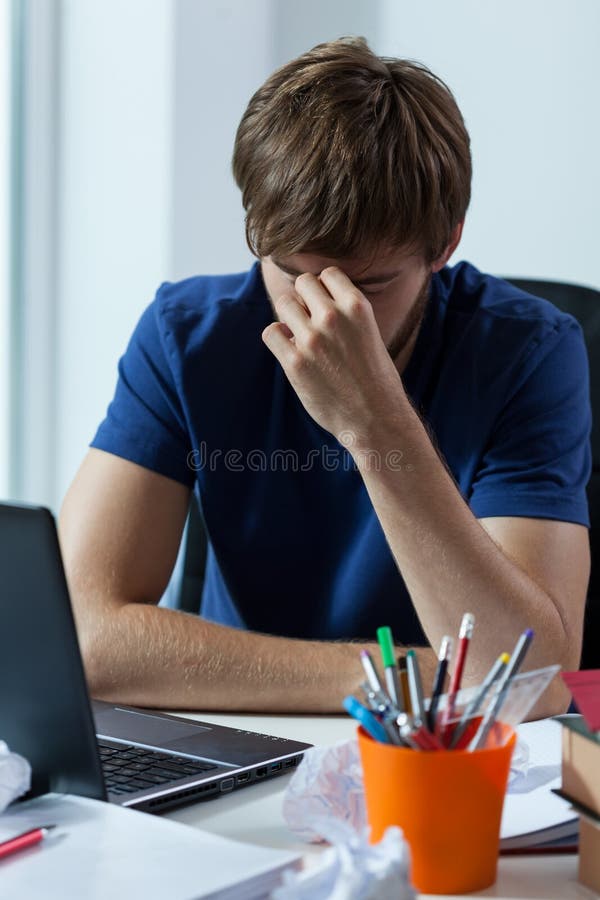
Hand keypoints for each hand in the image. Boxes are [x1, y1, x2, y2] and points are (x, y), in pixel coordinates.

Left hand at [262, 267, 405, 449]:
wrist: (375, 418)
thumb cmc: (375, 378)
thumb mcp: (369, 332)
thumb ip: (345, 312)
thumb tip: (313, 297)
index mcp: (357, 306)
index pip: (327, 274)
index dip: (324, 289)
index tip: (326, 307)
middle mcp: (334, 317)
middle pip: (302, 283)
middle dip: (304, 299)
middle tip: (312, 322)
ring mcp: (312, 339)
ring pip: (284, 303)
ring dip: (290, 317)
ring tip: (302, 337)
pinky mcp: (294, 362)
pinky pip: (271, 332)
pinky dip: (278, 339)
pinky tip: (291, 351)